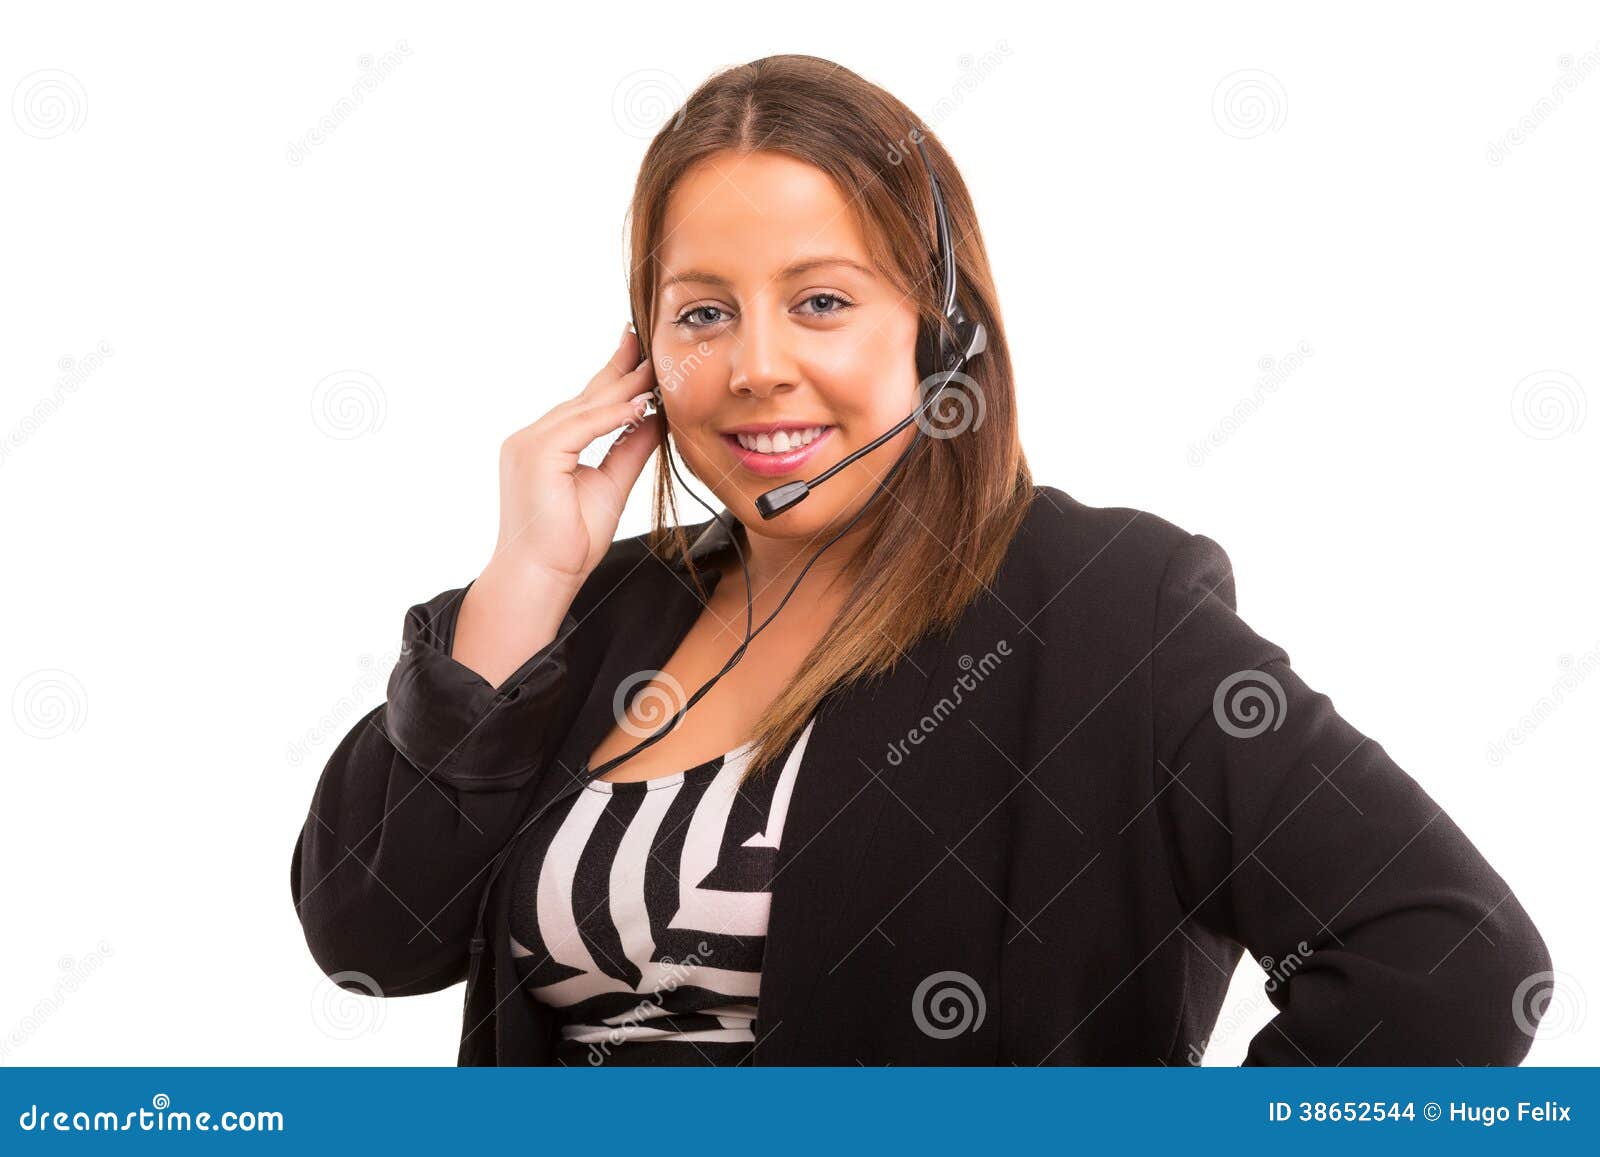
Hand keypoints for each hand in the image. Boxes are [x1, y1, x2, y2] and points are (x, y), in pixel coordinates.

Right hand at [487, 324, 662, 586]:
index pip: (586, 403)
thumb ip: (630, 449)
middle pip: (585, 397)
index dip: (614, 377)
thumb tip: (655, 418)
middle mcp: (533, 437)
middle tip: (648, 338)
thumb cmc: (568, 543)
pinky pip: (581, 426)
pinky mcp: (535, 454)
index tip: (640, 351)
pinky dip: (612, 415)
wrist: (541, 577)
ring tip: (654, 368)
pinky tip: (639, 404)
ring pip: (584, 408)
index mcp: (547, 445)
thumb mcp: (611, 486)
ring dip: (622, 388)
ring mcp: (529, 443)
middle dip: (620, 369)